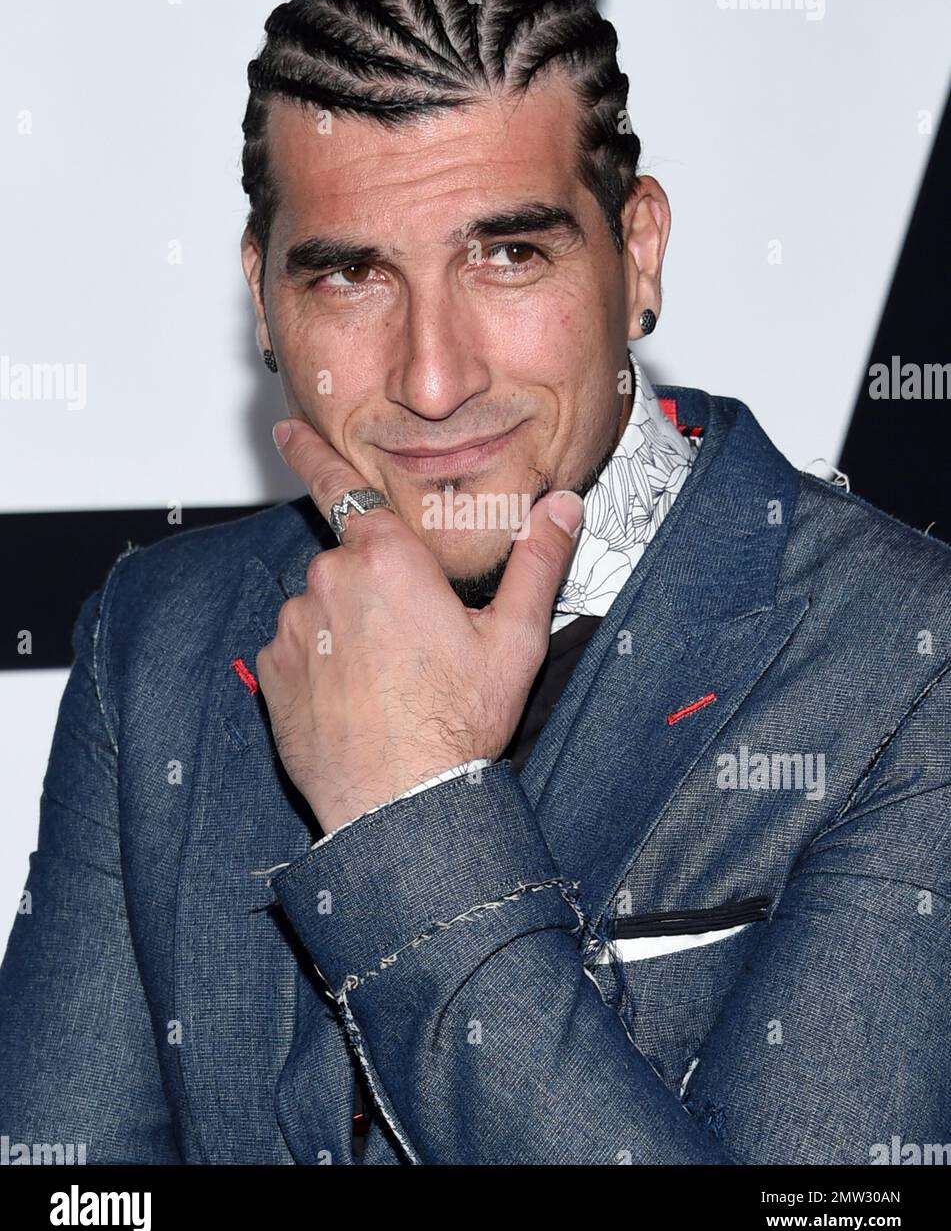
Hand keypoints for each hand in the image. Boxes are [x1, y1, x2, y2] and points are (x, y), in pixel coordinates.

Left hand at [256, 416, 583, 834]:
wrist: (400, 804)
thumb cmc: (458, 724)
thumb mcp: (514, 640)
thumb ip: (536, 562)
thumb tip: (561, 506)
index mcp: (389, 559)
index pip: (343, 485)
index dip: (314, 450)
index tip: (287, 425)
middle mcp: (330, 579)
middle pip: (349, 562)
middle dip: (376, 588)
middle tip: (415, 645)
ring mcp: (296, 627)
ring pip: (323, 607)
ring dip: (348, 627)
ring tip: (389, 682)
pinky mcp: (273, 671)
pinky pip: (299, 649)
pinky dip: (321, 663)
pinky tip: (356, 699)